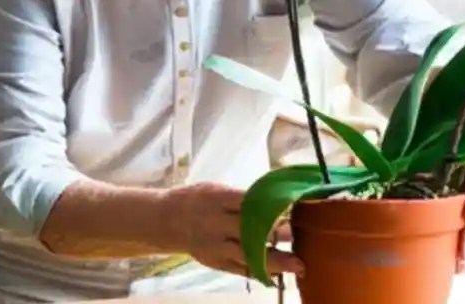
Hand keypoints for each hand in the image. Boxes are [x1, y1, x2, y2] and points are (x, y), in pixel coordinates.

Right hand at [164, 181, 303, 278]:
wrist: (167, 220)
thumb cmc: (198, 200)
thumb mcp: (217, 191)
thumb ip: (243, 199)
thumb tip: (276, 205)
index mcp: (218, 199)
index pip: (249, 204)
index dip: (271, 208)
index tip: (291, 211)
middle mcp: (217, 224)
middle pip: (251, 231)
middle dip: (275, 235)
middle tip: (296, 237)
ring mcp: (217, 246)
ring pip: (249, 256)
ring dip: (275, 261)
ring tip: (297, 265)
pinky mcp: (217, 263)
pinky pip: (242, 270)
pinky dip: (261, 272)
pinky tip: (278, 274)